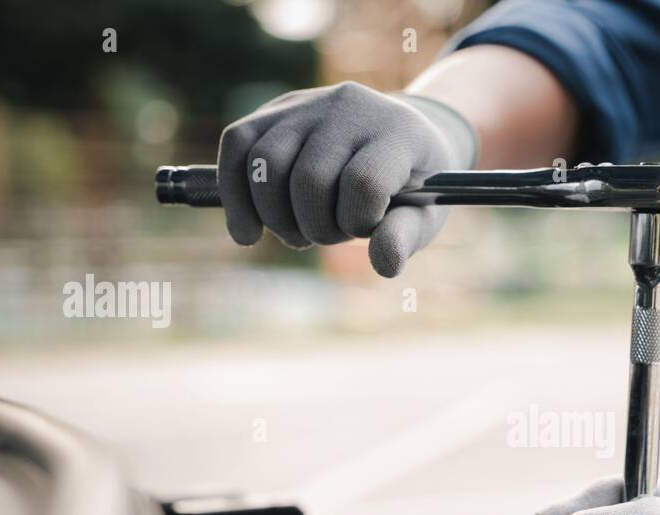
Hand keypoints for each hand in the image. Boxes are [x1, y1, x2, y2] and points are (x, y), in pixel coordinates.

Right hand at [216, 82, 476, 275]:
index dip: (358, 222)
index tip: (367, 229)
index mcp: (396, 131)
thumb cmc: (412, 185)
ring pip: (266, 165)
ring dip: (276, 218)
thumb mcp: (424, 213)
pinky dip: (236, 196)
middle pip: (309, 179)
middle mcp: (350, 106)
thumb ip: (405, 236)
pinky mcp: (273, 110)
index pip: (362, 183)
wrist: (399, 137)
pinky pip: (236, 145)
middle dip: (316, 227)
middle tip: (331, 236)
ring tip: (299, 233)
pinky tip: (248, 232)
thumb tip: (384, 265)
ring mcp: (308, 103)